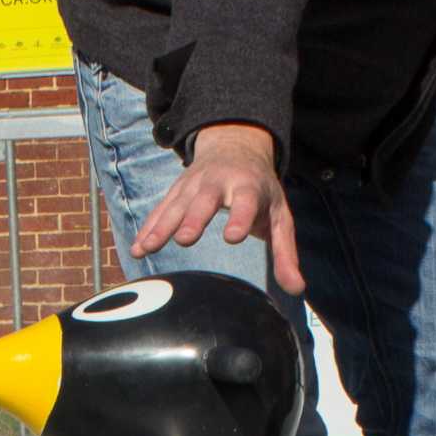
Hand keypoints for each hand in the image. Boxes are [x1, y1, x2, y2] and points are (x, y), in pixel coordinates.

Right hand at [130, 123, 303, 294]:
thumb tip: (297, 289)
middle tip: (184, 240)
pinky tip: (138, 249)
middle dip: (194, 218)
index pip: (244, 201)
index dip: (239, 217)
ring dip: (161, 226)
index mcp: (248, 187)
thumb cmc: (261, 191)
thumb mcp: (279, 217)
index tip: (232, 237)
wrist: (235, 146)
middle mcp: (219, 182)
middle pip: (204, 200)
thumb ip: (286, 254)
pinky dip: (148, 228)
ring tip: (147, 248)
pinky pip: (161, 210)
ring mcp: (194, 184)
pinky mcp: (177, 190)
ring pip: (176, 205)